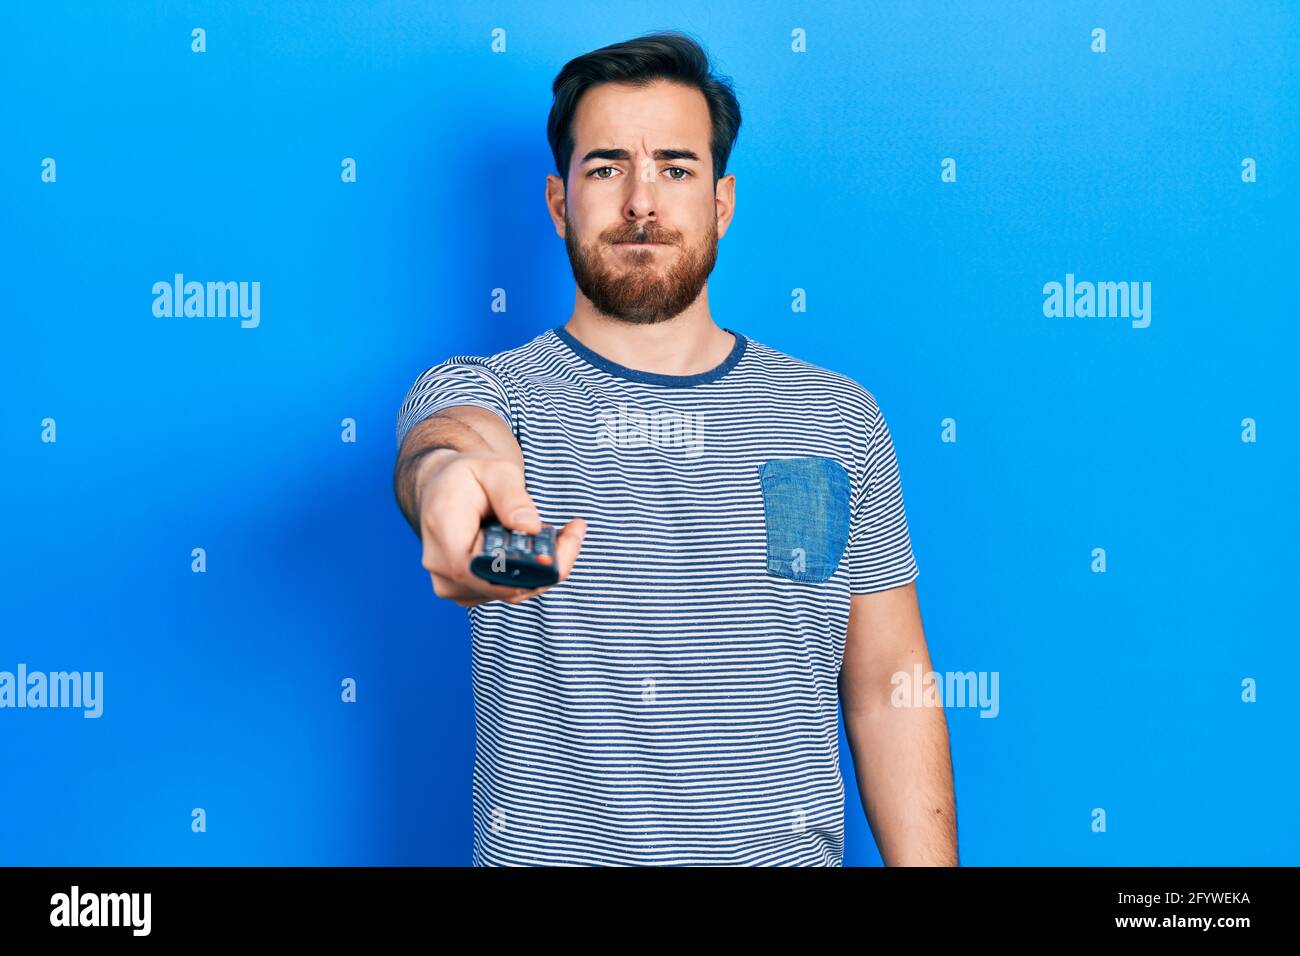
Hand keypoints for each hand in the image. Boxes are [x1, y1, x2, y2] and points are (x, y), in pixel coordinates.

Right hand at [415, 449, 586, 606]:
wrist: (444, 488)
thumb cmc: (468, 476)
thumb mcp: (494, 470)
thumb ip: (512, 497)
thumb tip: (531, 527)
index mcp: (443, 531)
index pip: (483, 568)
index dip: (527, 567)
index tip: (563, 543)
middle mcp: (441, 566)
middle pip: (504, 585)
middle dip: (548, 564)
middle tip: (573, 532)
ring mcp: (451, 584)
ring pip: (510, 592)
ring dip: (542, 568)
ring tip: (560, 533)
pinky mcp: (467, 591)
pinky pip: (506, 591)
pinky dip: (530, 573)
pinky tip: (540, 545)